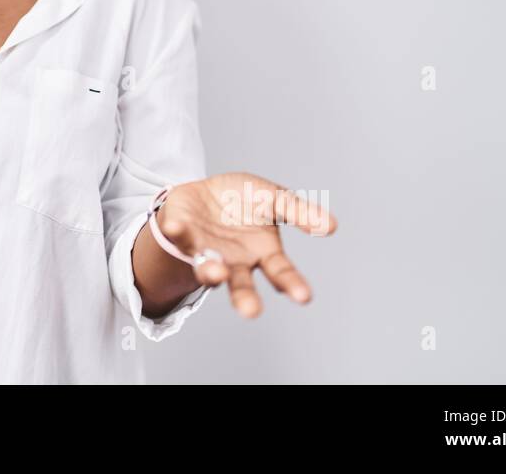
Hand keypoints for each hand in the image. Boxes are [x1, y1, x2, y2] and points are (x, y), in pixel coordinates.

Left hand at [155, 172, 337, 318]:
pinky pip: (178, 233)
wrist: (206, 194)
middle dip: (246, 298)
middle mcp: (235, 260)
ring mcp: (207, 249)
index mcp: (262, 253)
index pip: (281, 272)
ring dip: (211, 271)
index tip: (304, 297)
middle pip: (241, 283)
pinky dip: (176, 232)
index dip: (292, 284)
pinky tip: (174, 228)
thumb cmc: (245, 200)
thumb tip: (331, 226)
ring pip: (209, 267)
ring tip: (217, 274)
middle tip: (252, 311)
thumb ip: (298, 211)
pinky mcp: (182, 231)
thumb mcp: (274, 197)